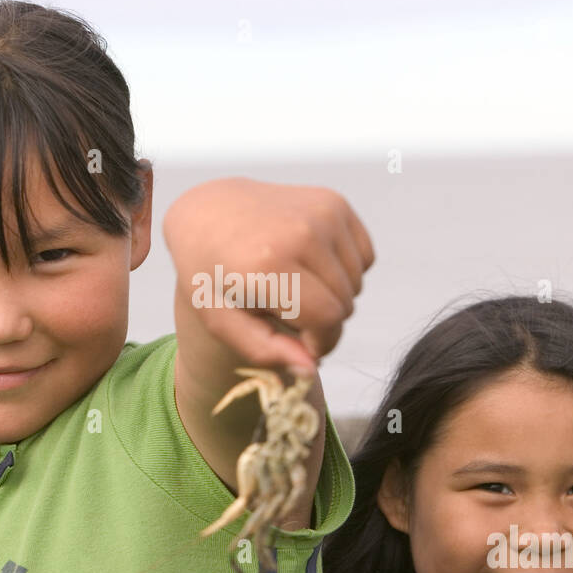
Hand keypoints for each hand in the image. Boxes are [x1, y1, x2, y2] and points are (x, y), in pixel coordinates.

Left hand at [163, 177, 374, 370]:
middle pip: (345, 303)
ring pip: (356, 282)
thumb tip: (310, 369)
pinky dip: (345, 269)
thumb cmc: (211, 272)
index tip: (301, 343)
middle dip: (324, 321)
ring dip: (334, 295)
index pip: (327, 318)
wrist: (208, 211)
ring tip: (297, 287)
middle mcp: (300, 232)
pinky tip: (311, 265)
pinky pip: (363, 256)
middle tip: (291, 313)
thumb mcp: (222, 319)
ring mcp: (321, 212)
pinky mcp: (334, 202)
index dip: (320, 342)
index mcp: (268, 264)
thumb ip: (264, 350)